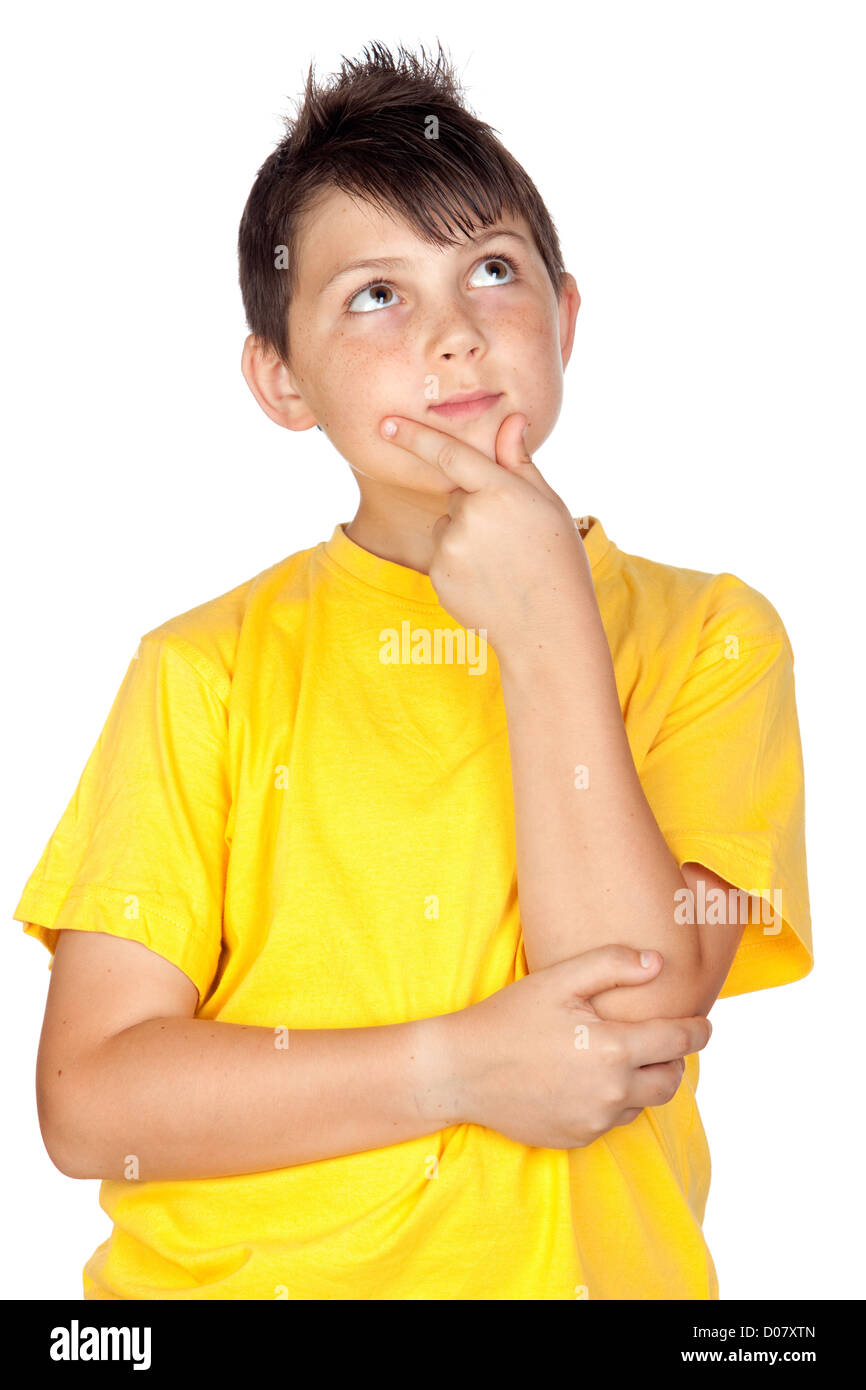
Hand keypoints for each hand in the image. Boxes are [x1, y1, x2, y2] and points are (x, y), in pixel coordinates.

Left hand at [379, 410, 594, 659]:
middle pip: (456, 496)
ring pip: (448, 526)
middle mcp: (470, 516)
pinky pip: (442, 555)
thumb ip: (520, 462)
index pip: (448, 454)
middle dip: (476, 507)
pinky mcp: (438, 575)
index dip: (413, 435)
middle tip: (511, 539)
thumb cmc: (557, 561)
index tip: (384, 423)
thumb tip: (512, 420)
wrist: (548, 627)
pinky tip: (487, 580)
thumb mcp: (548, 505)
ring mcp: (450, 548)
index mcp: (501, 491)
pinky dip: (460, 563)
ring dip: (467, 536)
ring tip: (501, 564)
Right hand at [442, 945, 711, 1149]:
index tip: (705, 1025)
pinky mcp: (578, 1138)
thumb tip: (658, 962)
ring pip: (642, 1102)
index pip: (677, 1042)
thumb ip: (612, 965)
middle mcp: (611, 1091)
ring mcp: (594, 1120)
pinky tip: (589, 1079)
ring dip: (642, 1081)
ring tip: (622, 1058)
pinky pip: (612, 1120)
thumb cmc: (508, 1018)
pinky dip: (612, 1100)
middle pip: (670, 1080)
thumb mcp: (558, 980)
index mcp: (612, 1049)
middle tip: (662, 1042)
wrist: (461, 1071)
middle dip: (673, 1060)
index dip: (698, 1031)